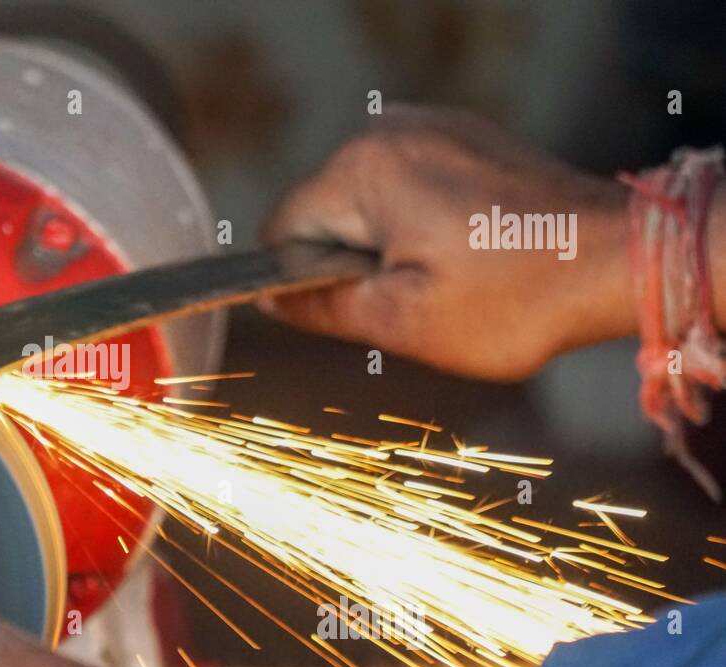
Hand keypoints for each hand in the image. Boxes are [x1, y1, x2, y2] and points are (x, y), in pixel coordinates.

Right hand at [261, 104, 632, 380]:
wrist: (618, 259)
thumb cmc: (513, 298)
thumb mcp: (401, 321)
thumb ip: (320, 307)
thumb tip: (267, 300)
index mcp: (361, 169)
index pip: (281, 230)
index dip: (302, 282)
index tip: (355, 309)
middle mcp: (387, 130)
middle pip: (323, 211)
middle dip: (350, 261)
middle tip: (414, 298)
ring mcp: (429, 125)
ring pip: (363, 201)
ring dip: (385, 245)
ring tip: (446, 275)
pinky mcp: (462, 134)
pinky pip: (405, 182)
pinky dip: (417, 221)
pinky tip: (463, 250)